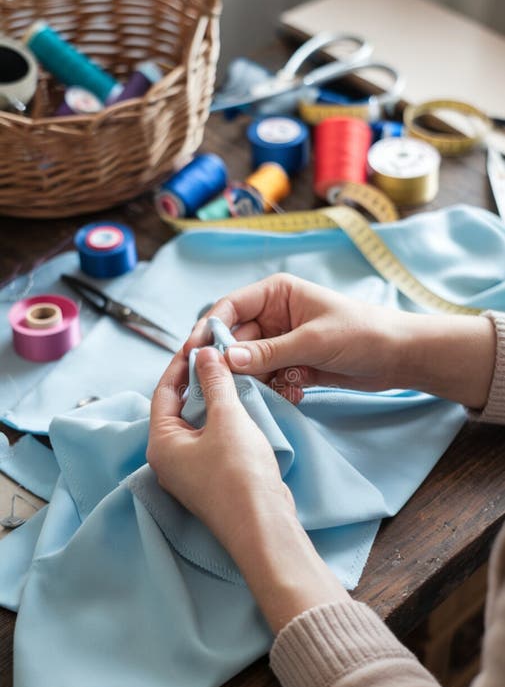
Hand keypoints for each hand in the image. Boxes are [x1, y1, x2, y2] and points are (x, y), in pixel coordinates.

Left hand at [147, 346, 296, 555]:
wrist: (263, 525)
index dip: (181, 364)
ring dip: (213, 400)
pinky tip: (242, 408)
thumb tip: (205, 353)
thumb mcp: (227, 418)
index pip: (164, 392)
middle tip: (218, 355)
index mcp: (160, 444)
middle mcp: (169, 460)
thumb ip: (215, 382)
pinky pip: (212, 441)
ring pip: (197, 425)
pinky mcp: (212, 480)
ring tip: (232, 376)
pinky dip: (223, 421)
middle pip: (178, 408)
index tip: (198, 342)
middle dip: (199, 381)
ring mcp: (190, 473)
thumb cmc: (239, 474)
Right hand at [184, 273, 495, 408]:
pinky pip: (269, 377)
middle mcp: (273, 315)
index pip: (229, 308)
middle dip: (236, 365)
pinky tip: (297, 392)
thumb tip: (227, 360)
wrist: (399, 356)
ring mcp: (282, 341)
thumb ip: (269, 352)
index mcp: (275, 293)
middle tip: (232, 388)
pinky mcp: (292, 363)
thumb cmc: (362, 334)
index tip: (196, 355)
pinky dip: (277, 388)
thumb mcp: (313, 341)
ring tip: (283, 387)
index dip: (210, 330)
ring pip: (251, 364)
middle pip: (236, 340)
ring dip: (260, 381)